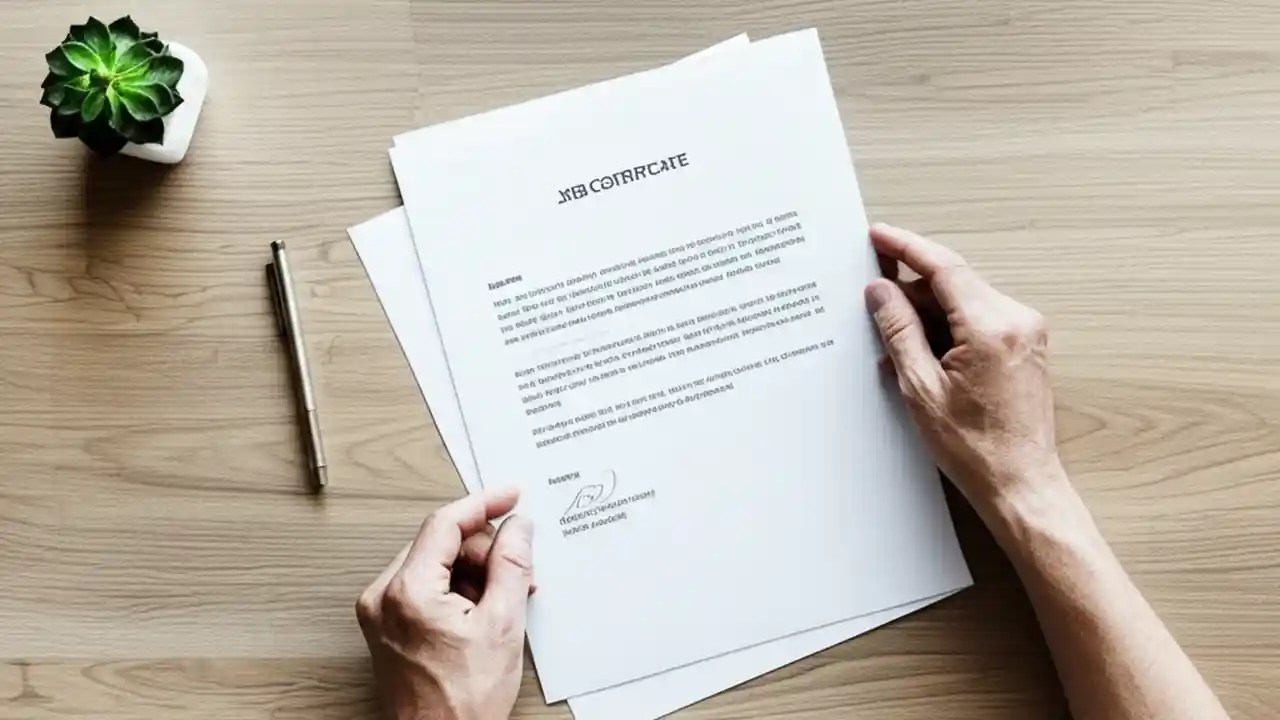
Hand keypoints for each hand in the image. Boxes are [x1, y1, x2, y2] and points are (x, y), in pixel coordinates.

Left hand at [356, 487, 534, 719]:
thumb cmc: (463, 703)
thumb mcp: (503, 625)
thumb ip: (512, 565)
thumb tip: (518, 527)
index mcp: (408, 591)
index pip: (445, 523)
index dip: (484, 504)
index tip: (510, 496)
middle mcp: (383, 597)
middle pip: (440, 543)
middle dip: (483, 551)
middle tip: (518, 572)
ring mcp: (379, 613)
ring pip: (434, 564)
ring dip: (472, 573)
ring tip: (503, 601)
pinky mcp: (384, 626)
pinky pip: (424, 587)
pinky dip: (456, 590)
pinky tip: (482, 611)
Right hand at [864, 223, 1064, 525]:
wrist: (1022, 484)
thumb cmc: (976, 448)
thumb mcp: (921, 388)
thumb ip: (899, 331)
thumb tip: (881, 292)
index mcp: (992, 327)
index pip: (943, 268)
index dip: (905, 247)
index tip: (878, 235)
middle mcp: (1016, 320)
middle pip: (952, 283)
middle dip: (910, 291)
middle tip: (872, 301)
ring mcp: (1026, 331)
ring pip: (963, 302)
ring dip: (927, 315)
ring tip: (894, 346)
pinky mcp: (1025, 345)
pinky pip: (978, 320)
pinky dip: (946, 330)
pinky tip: (920, 354)